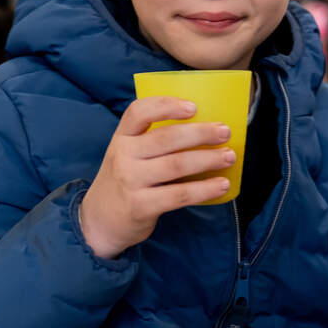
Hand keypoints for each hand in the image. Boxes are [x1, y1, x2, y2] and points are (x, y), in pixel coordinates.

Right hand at [79, 96, 234, 258]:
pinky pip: (179, 194)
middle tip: (224, 132)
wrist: (98, 222)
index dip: (166, 105)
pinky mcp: (141, 206)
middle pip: (166, 138)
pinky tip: (221, 185)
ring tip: (228, 157)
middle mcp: (123, 156)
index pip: (138, 112)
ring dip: (207, 159)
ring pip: (176, 165)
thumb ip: (151, 142)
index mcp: (121, 138)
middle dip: (200, 133)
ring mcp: (131, 181)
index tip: (193, 107)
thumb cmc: (123, 182)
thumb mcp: (127, 155)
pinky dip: (204, 189)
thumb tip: (202, 130)